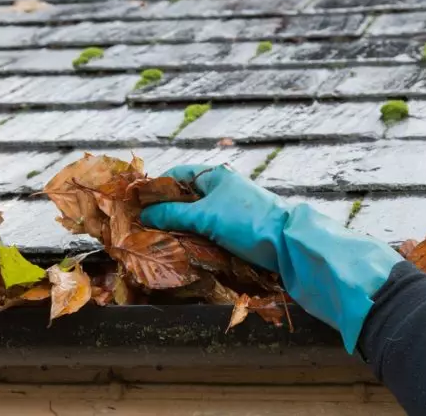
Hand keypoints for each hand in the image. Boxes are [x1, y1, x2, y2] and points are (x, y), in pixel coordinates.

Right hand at [141, 164, 402, 353]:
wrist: (290, 244)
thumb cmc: (247, 222)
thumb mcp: (205, 216)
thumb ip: (172, 214)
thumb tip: (143, 215)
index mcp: (215, 176)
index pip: (177, 175)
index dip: (156, 188)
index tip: (135, 204)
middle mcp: (223, 189)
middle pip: (185, 197)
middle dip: (165, 211)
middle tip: (143, 227)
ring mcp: (231, 210)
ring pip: (196, 217)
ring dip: (180, 228)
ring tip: (158, 241)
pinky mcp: (237, 230)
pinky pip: (209, 231)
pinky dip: (195, 238)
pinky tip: (184, 250)